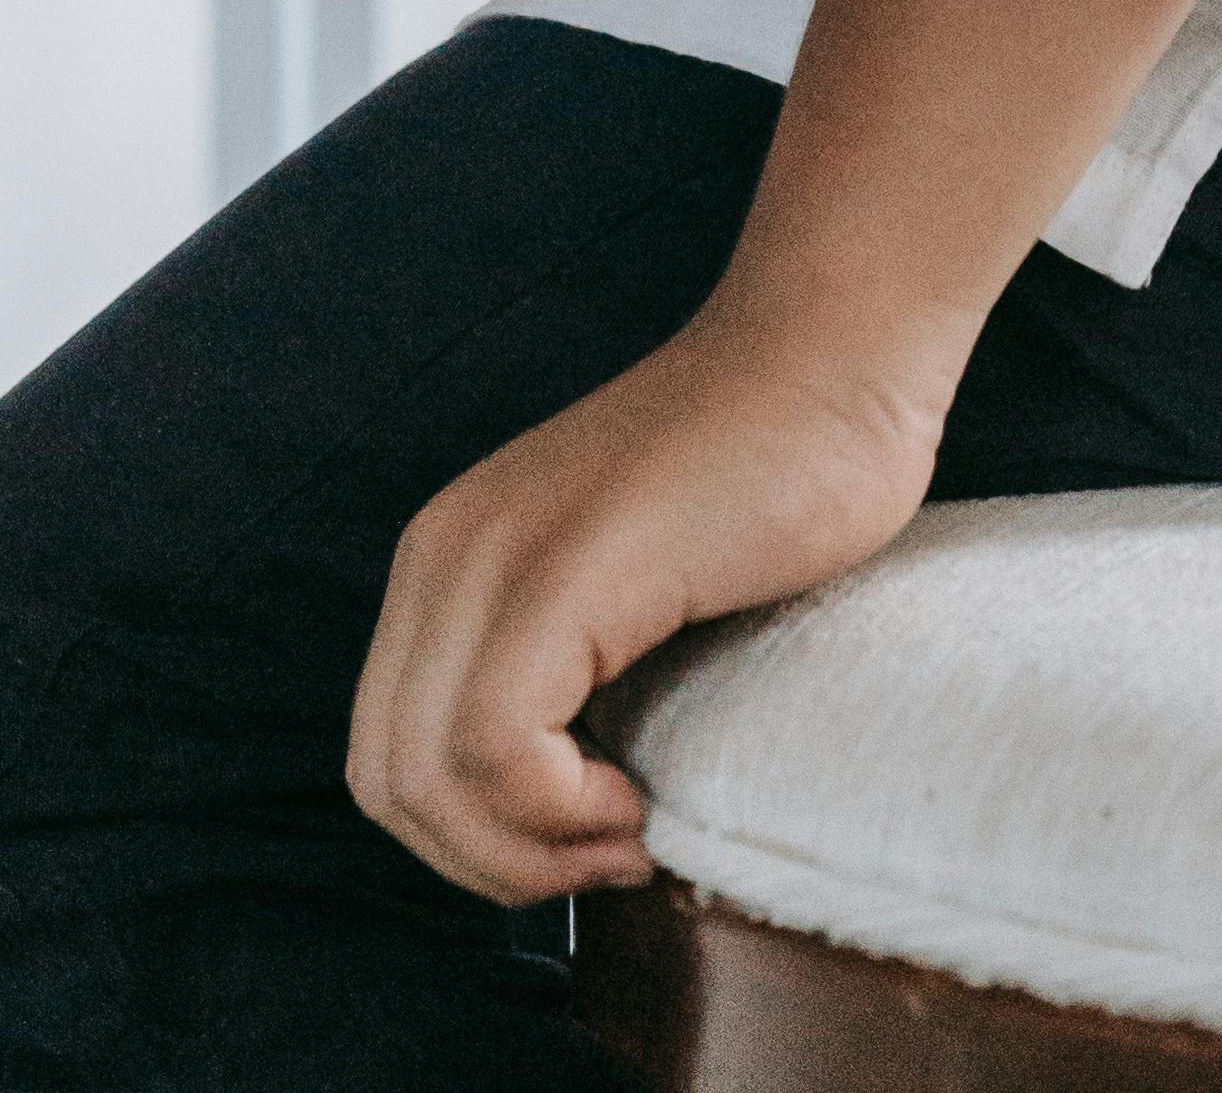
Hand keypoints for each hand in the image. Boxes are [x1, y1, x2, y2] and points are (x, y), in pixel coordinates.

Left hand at [347, 290, 948, 902]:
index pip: (385, 759)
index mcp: (447, 558)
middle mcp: (447, 552)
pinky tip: (640, 796)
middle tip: (607, 850)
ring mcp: (498, 554)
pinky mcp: (564, 569)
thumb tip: (544, 823)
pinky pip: (497, 747)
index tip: (587, 835)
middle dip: (494, 862)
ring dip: (530, 852)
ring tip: (630, 825)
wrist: (835, 359)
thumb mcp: (621, 588)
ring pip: (428, 781)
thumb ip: (562, 668)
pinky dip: (562, 813)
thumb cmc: (769, 481)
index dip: (475, 841)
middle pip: (388, 785)